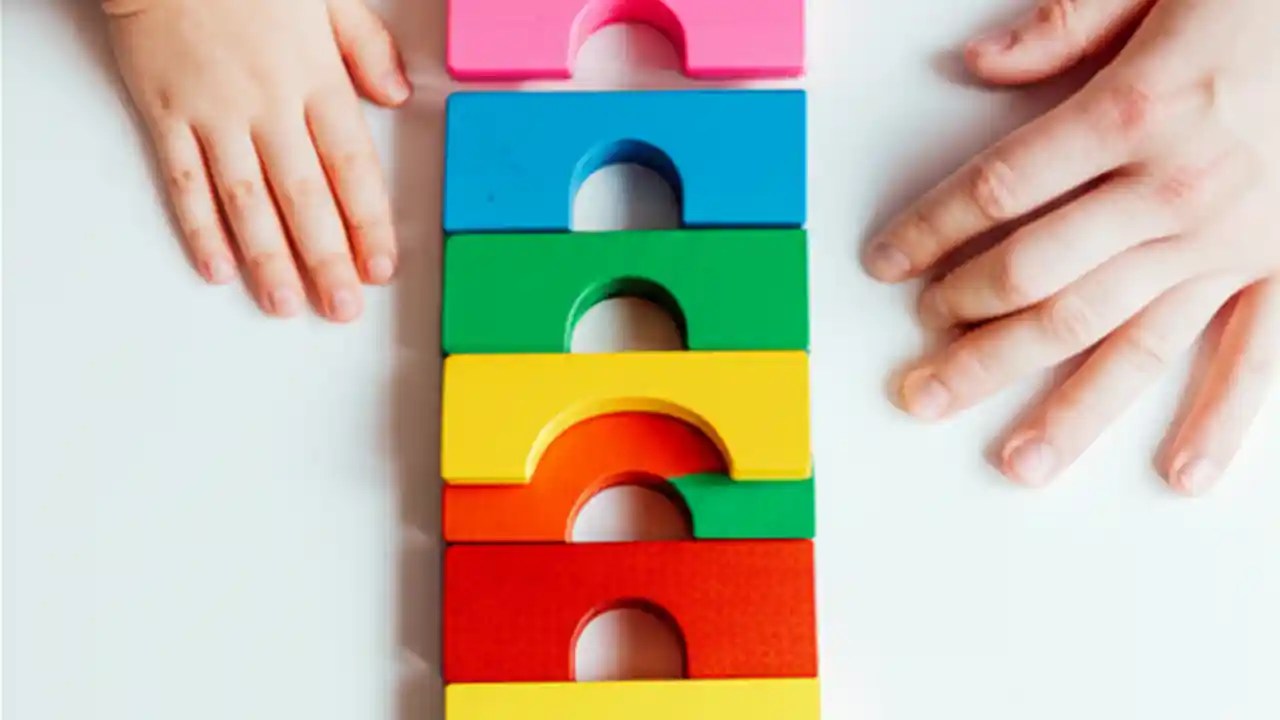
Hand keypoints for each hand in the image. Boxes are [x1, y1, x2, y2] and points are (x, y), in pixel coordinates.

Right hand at [103, 0, 408, 321]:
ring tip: (286, 304)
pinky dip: (199, 227)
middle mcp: (268, 104)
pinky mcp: (165, 114)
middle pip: (304, 196)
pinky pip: (184, 180)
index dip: (369, 223)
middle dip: (327, 258)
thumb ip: (366, 47)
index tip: (382, 267)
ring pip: (246, 200)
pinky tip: (217, 268)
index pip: (351, 166)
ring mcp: (214, 113)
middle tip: (342, 308)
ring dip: (267, 258)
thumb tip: (399, 97)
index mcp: (315, 77)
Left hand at [864, 0, 1279, 493]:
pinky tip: (1179, 471)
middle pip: (1040, 282)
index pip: (998, 190)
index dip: (930, 231)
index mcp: (1134, 111)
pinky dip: (1221, 419)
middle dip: (969, 338)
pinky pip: (1253, 356)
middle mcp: (1174, 190)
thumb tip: (977, 63)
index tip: (886, 265)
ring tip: (1010, 462)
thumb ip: (1068, 24)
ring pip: (1124, 338)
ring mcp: (1232, 239)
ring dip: (1060, 405)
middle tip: (921, 382)